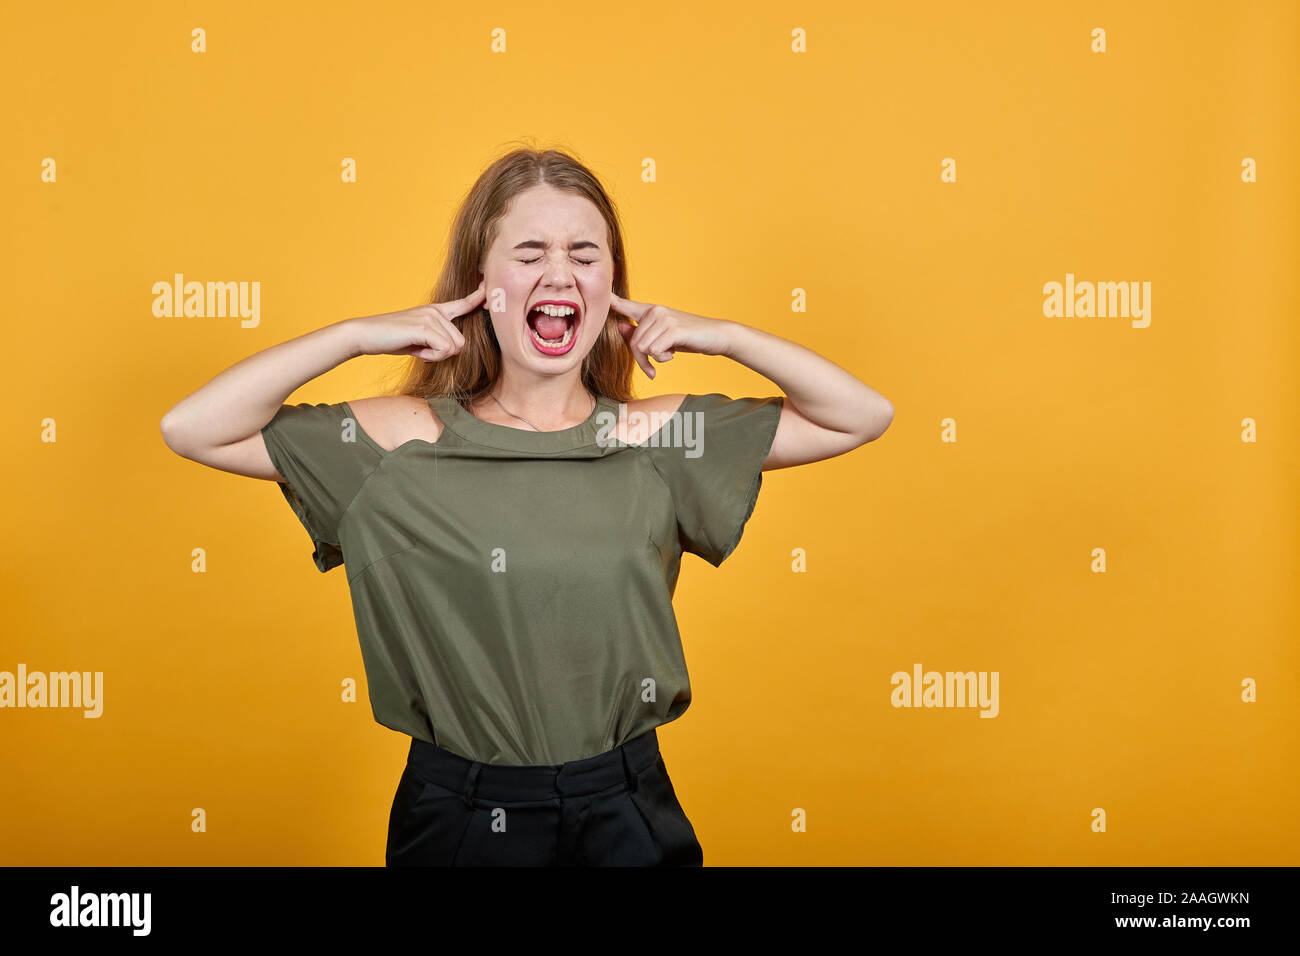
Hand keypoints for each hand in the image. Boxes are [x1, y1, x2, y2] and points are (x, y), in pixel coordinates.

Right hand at [347, 280, 483, 360]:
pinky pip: (443, 350)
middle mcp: (436, 311)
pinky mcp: (425, 326)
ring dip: (436, 356)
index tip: (488, 289)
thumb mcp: (418, 338)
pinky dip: (431, 357)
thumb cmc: (391, 339)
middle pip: (461, 342)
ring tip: (416, 347)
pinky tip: (416, 351)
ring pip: (453, 347)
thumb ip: (437, 339)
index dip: (477, 298)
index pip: (463, 303)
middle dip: (443, 353)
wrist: (365, 335)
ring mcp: (431, 317)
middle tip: (421, 349)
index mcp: (435, 311)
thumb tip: (453, 348)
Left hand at [610, 293, 734, 378]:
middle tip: (657, 363)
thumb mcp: (662, 336)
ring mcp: (663, 318)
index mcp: (651, 311)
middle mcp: (655, 311)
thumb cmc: (689, 338)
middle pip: (633, 342)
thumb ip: (640, 332)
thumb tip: (618, 325)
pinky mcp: (672, 329)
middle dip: (643, 359)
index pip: (626, 305)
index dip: (611, 301)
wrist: (717, 336)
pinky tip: (675, 352)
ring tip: (670, 352)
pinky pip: (654, 351)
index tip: (599, 294)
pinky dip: (663, 359)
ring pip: (642, 348)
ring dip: (655, 359)